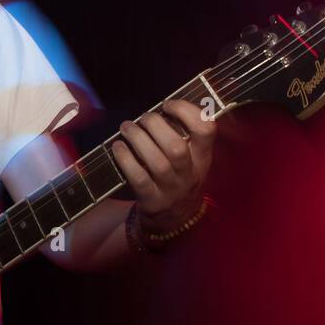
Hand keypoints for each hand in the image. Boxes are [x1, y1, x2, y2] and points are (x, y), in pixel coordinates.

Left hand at [111, 99, 215, 231]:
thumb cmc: (180, 178)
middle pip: (176, 147)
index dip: (187, 111)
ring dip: (138, 139)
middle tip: (143, 118)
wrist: (175, 220)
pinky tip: (118, 147)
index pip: (206, 130)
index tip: (168, 104)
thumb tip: (160, 108)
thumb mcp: (192, 159)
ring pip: (157, 162)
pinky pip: (139, 178)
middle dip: (155, 125)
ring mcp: (171, 189)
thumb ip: (183, 135)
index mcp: (203, 158)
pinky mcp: (152, 201)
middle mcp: (190, 174)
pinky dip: (126, 159)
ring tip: (126, 127)